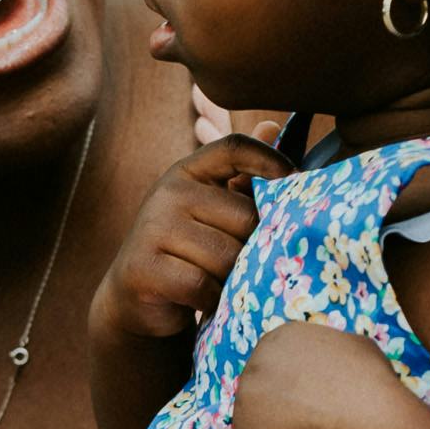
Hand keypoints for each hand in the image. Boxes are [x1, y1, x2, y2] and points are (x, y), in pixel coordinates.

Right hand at [89, 134, 287, 347]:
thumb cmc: (187, 253)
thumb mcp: (213, 212)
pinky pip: (202, 285)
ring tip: (218, 284)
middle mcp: (168, 192)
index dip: (268, 159)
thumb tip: (273, 126)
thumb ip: (243, 176)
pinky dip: (210, 301)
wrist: (135, 299)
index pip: (234, 148)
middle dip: (251, 249)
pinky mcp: (144, 267)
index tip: (294, 179)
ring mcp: (153, 227)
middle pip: (244, 218)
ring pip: (226, 257)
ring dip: (230, 280)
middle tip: (238, 265)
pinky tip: (202, 301)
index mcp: (188, 172)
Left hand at [227, 321, 418, 428]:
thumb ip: (332, 354)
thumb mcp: (357, 350)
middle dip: (295, 424)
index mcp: (276, 343)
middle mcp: (251, 373)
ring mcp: (242, 414)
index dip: (310, 398)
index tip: (333, 407)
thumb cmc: (370, 387)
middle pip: (268, 409)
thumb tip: (331, 366)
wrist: (366, 425)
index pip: (283, 378)